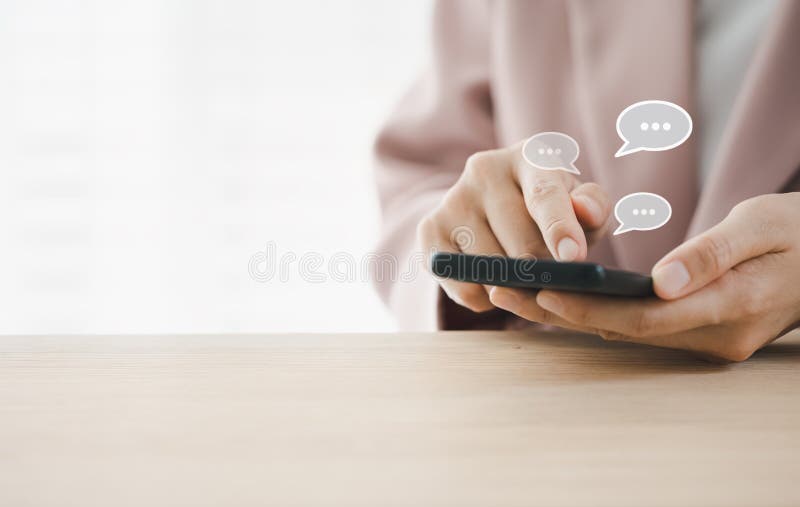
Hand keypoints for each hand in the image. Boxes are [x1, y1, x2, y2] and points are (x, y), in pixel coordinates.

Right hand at [417, 142, 611, 311]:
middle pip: (519, 241)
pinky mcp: (429, 228)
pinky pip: (461, 281)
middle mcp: (485, 169)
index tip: (572, 258)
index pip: (544, 194)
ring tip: (524, 280)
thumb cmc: (550, 210)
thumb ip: (594, 208)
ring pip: (489, 267)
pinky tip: (494, 285)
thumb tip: (585, 211)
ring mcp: (453, 198)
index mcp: (529, 156)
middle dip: (542, 273)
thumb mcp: (580, 205)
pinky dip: (482, 298)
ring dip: (513, 288)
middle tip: (554, 282)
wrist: (495, 209)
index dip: (559, 228)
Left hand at [491, 193, 799, 361]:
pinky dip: (600, 313)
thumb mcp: (761, 224)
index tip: (542, 289)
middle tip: (506, 292)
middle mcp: (715, 336)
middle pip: (625, 329)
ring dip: (574, 314)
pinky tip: (564, 298)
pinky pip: (641, 327)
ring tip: (519, 293)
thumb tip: (661, 280)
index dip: (590, 306)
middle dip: (563, 312)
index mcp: (733, 307)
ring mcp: (709, 340)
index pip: (645, 316)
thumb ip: (712, 253)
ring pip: (628, 331)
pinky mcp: (701, 333)